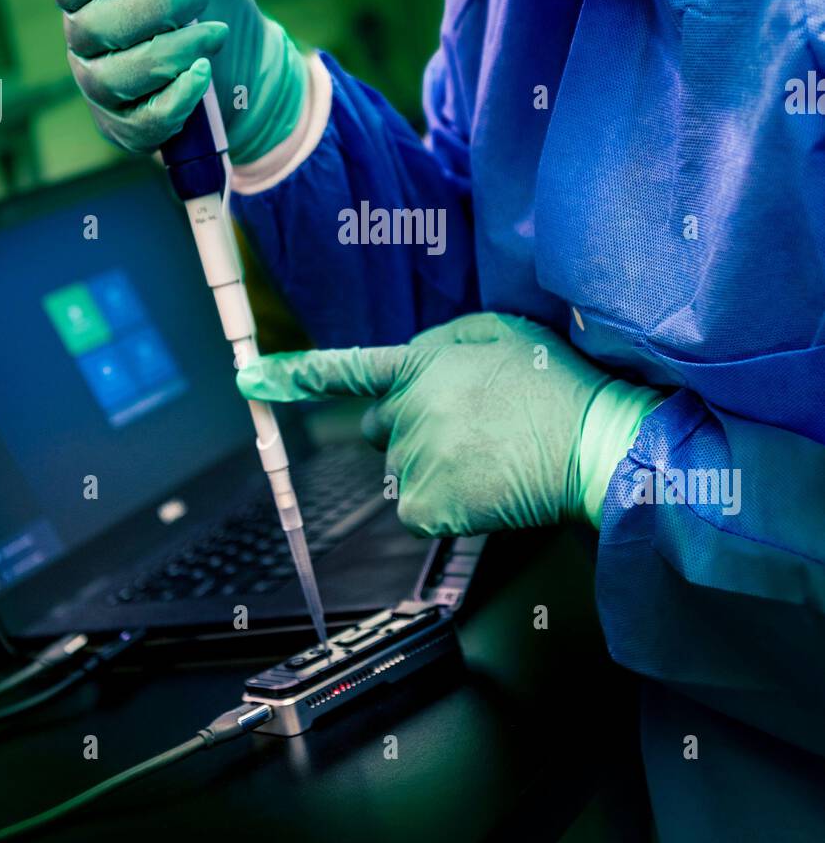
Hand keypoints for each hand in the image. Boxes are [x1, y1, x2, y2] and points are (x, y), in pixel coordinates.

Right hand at [52, 0, 306, 162]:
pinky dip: (175, 97)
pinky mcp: (129, 130)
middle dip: (154, 8)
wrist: (254, 69)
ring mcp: (104, 90)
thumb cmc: (212, 4)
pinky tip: (202, 76)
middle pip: (95, 27)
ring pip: (116, 76)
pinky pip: (140, 120)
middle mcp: (86, 43)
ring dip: (171, 52)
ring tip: (211, 35)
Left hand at [236, 312, 653, 536]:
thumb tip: (415, 360)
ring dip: (432, 467)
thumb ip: (445, 341)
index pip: (348, 369)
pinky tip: (482, 488)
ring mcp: (413, 459)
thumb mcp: (502, 331)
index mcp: (420, 364)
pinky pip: (414, 510)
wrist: (590, 442)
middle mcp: (405, 410)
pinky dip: (441, 506)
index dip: (297, 374)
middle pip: (381, 428)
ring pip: (401, 472)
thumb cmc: (555, 386)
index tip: (251, 378)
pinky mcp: (424, 504)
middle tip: (470, 430)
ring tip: (489, 457)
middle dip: (411, 428)